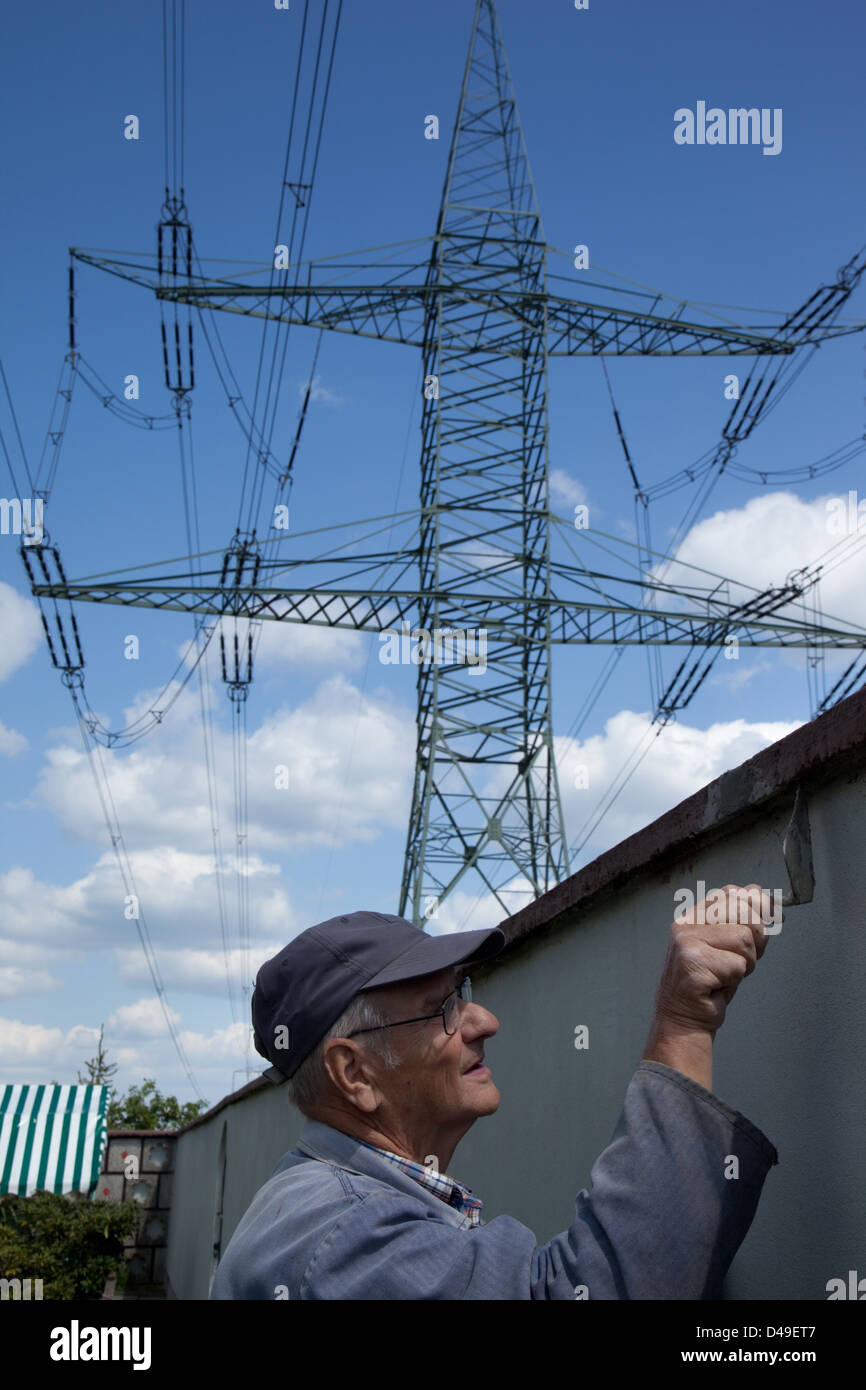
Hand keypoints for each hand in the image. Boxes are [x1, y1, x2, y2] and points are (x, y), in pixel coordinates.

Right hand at [642, 883, 777, 1089]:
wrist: (684, 1020)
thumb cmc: (710, 985)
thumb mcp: (729, 948)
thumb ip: (745, 924)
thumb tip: (770, 903)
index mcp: (694, 915)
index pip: (734, 892)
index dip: (758, 906)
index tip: (764, 924)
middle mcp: (687, 923)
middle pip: (744, 911)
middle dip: (755, 940)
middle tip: (739, 961)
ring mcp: (686, 941)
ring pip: (744, 939)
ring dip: (745, 963)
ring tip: (726, 974)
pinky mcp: (692, 963)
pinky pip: (737, 965)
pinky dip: (735, 979)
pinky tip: (717, 985)